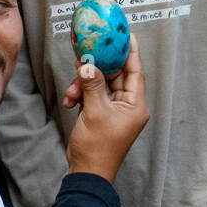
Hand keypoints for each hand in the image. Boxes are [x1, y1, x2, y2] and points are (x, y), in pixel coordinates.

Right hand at [64, 34, 148, 182]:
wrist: (87, 172)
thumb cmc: (98, 147)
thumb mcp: (95, 111)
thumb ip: (92, 85)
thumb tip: (87, 66)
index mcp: (135, 104)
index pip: (135, 70)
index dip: (130, 51)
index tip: (125, 34)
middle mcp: (128, 105)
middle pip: (115, 75)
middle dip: (97, 68)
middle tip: (83, 57)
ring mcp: (115, 109)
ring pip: (100, 84)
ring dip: (84, 84)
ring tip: (72, 91)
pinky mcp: (102, 113)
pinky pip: (93, 95)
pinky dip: (81, 94)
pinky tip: (70, 99)